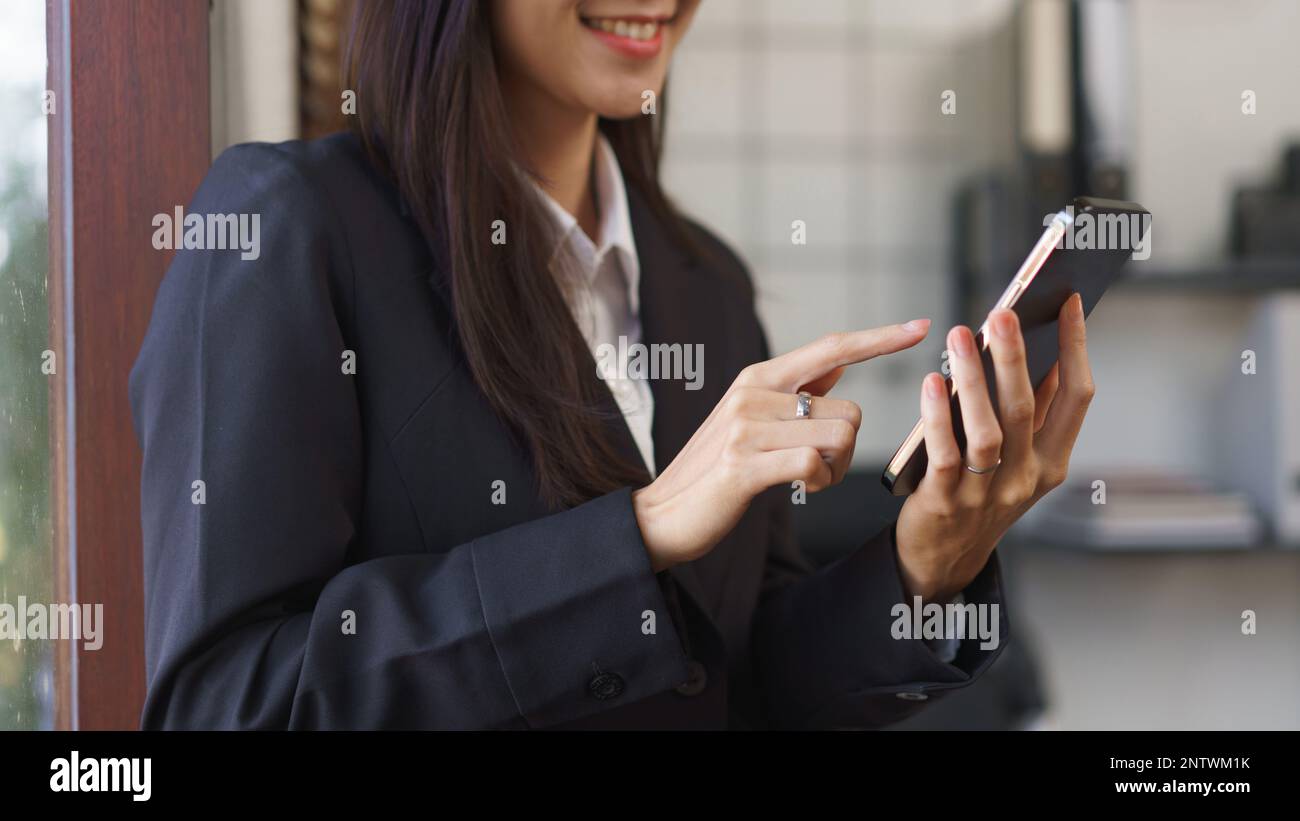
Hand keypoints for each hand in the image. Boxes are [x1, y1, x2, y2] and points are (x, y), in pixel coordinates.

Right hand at [633, 321, 930, 571]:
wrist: (662, 514)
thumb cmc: (715, 469)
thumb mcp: (751, 419)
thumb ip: (795, 390)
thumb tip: (838, 361)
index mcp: (758, 378)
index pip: (831, 348)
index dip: (880, 339)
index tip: (921, 327)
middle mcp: (752, 393)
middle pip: (848, 410)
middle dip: (847, 449)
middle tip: (819, 470)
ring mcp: (745, 428)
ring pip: (838, 437)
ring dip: (835, 469)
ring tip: (804, 480)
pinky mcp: (743, 464)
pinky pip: (814, 465)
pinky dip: (818, 483)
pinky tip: (799, 489)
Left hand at [895, 294, 1093, 601]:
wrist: (943, 557)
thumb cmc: (981, 491)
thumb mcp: (1018, 457)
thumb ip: (1029, 410)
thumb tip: (1036, 343)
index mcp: (1054, 461)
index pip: (1077, 397)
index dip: (1076, 348)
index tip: (1069, 302)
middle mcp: (1027, 478)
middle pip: (1026, 408)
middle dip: (1015, 356)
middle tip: (1003, 313)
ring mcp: (988, 493)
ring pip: (986, 430)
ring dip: (973, 379)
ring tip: (961, 337)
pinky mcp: (945, 502)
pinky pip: (945, 454)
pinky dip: (938, 417)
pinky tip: (931, 383)